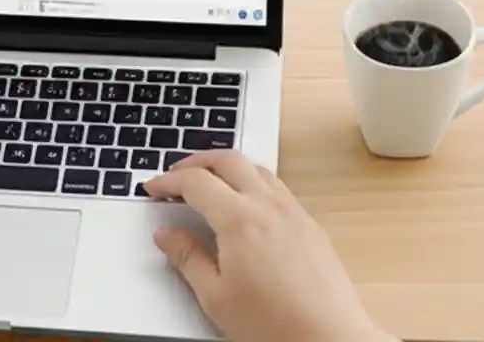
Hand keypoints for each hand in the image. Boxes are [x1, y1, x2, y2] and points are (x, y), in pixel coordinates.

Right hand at [145, 151, 394, 341]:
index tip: (153, 188)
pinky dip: (252, 181)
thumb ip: (187, 259)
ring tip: (209, 183)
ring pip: (256, 168)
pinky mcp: (310, 224)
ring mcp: (294, 212)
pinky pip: (277, 187)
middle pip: (227, 160)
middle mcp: (268, 206)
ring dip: (227, 167)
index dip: (168, 181)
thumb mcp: (216, 297)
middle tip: (176, 176)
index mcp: (239, 220)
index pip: (196, 182)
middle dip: (196, 161)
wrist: (331, 339)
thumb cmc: (273, 325)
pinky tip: (245, 205)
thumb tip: (166, 235)